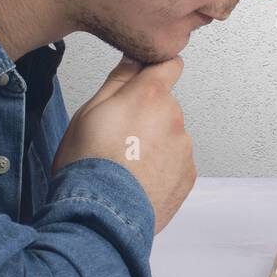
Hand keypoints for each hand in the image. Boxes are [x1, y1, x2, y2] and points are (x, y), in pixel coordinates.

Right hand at [53, 54, 196, 234]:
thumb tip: (134, 59)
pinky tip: (137, 181)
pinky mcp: (188, 175)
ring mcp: (184, 148)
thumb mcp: (88, 112)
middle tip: (118, 137)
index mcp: (150, 96)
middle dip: (147, 115)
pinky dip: (161, 169)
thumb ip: (118, 80)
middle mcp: (174, 117)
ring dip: (154, 144)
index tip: (146, 78)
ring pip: (170, 135)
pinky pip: (176, 163)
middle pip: (165, 106)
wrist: (101, 217)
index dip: (157, 70)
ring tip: (125, 165)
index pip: (169, 65)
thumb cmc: (88, 164)